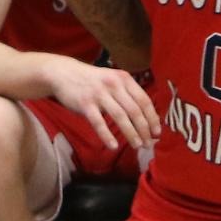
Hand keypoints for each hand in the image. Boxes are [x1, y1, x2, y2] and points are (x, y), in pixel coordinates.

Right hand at [45, 58, 159, 149]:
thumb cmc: (92, 81)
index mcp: (124, 79)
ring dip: (131, 134)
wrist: (64, 74)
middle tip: (148, 144)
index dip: (152, 118)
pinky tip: (114, 146)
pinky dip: (107, 135)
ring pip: (120, 117)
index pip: (144, 100)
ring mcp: (99, 94)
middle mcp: (114, 85)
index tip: (157, 132)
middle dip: (144, 129)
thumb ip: (127, 94)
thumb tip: (144, 118)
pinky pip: (99, 122)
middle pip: (134, 110)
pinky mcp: (85, 103)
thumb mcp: (112, 80)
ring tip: (137, 145)